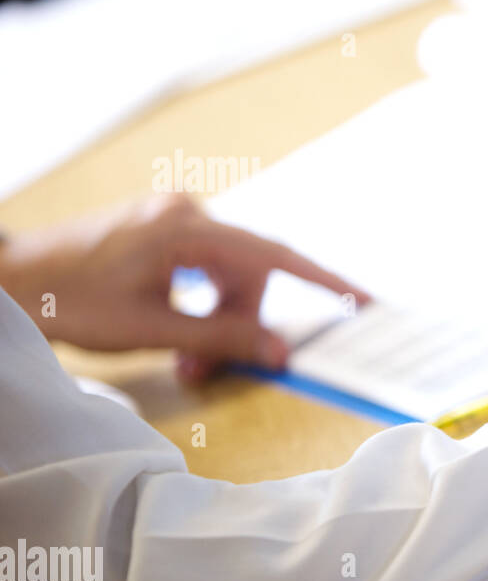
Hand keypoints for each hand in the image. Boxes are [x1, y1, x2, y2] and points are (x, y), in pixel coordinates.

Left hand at [0, 193, 367, 382]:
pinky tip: (179, 330)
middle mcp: (186, 213)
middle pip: (250, 273)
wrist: (12, 278)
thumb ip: (219, 340)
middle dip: (241, 323)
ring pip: (229, 275)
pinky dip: (204, 303)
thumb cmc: (67, 300)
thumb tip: (276, 352)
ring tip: (186, 358)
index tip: (360, 301)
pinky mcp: (163, 230)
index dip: (322, 281)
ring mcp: (174, 219)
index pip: (273, 256)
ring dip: (219, 319)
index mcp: (185, 229)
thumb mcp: (149, 330)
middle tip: (209, 368)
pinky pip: (208, 268)